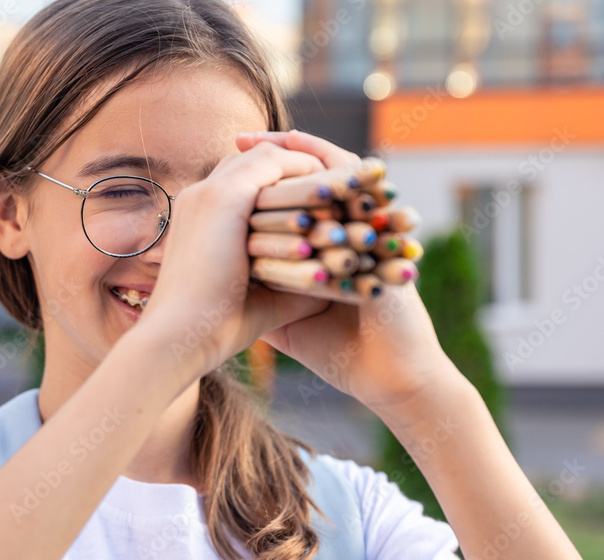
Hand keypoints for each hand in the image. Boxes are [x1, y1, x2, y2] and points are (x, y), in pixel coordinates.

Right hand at [136, 140, 333, 378]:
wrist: (180, 338)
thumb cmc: (215, 329)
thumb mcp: (261, 296)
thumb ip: (292, 281)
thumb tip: (333, 279)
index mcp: (200, 220)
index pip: (246, 182)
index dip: (286, 184)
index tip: (324, 198)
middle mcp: (200, 198)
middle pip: (258, 162)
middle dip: (302, 167)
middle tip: (347, 181)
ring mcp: (208, 192)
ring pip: (270, 159)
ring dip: (312, 166)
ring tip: (353, 181)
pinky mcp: (222, 196)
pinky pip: (274, 165)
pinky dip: (309, 170)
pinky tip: (340, 186)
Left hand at [236, 130, 461, 411]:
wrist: (386, 377)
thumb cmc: (339, 353)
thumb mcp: (286, 316)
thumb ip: (260, 289)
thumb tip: (216, 276)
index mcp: (320, 250)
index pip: (287, 203)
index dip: (258, 183)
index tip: (222, 165)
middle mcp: (344, 236)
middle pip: (307, 182)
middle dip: (275, 158)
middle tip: (241, 138)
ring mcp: (367, 234)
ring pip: (334, 180)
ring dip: (303, 155)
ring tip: (269, 138)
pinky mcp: (386, 237)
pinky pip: (359, 194)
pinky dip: (336, 171)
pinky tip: (308, 162)